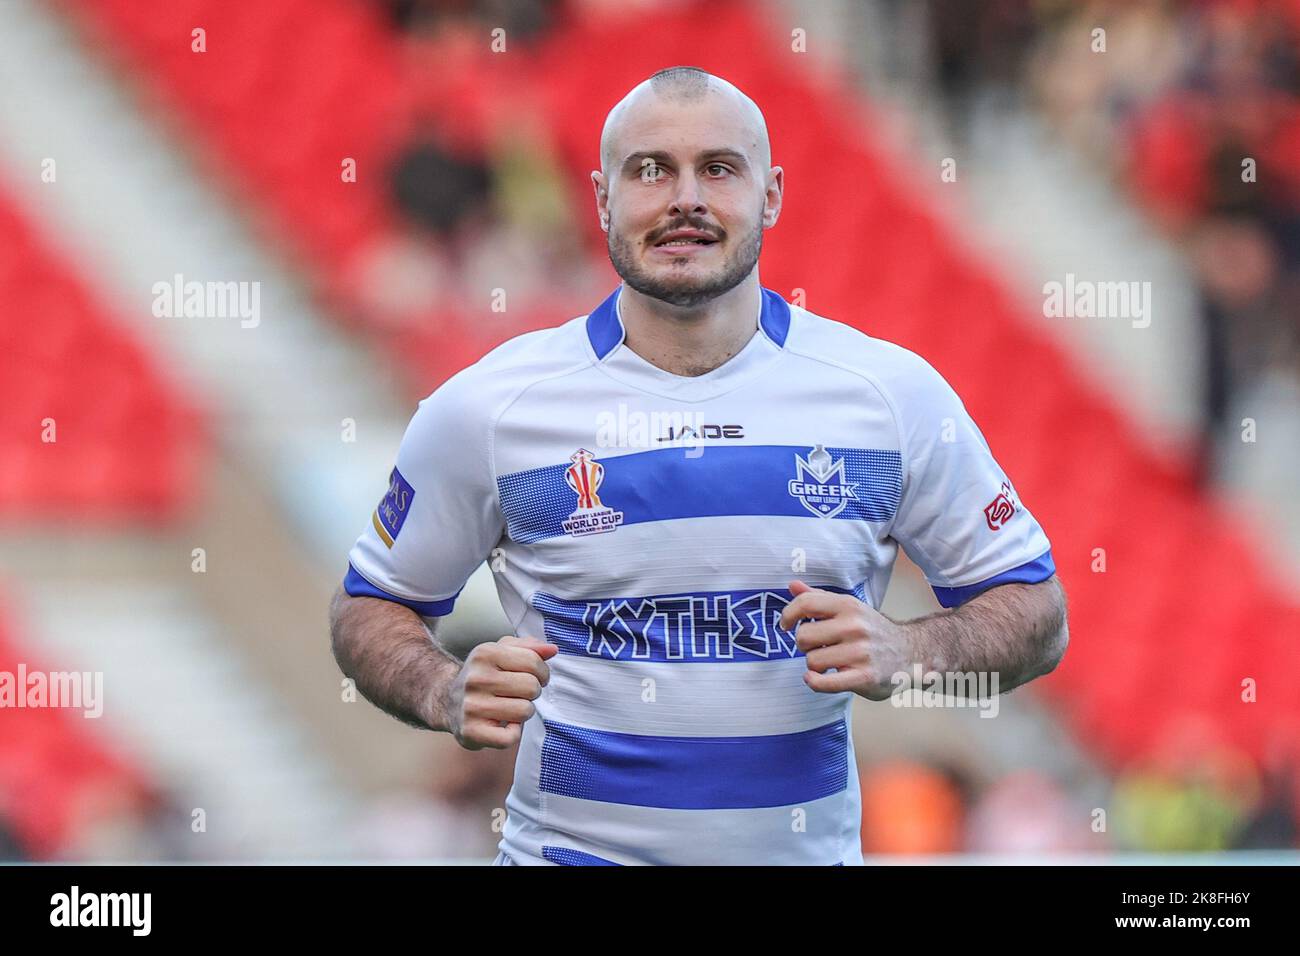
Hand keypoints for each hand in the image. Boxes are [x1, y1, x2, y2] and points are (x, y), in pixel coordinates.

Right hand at [442, 635, 556, 749]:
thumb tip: (552, 650)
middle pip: (531, 687)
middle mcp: (476, 678)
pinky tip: (501, 725)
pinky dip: (512, 734)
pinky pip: (510, 737)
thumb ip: (530, 647)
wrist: (447, 701)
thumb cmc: (484, 675)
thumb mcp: (502, 652)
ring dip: (523, 712)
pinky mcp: (470, 731)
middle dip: (532, 692)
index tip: (533, 677)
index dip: (542, 672)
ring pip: (524, 711)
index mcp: (485, 653)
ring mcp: (471, 706)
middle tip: (518, 694)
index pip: (533, 662)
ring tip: (508, 708)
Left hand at [779, 580, 911, 700]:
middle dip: (805, 645)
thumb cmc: (872, 631)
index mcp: (848, 605)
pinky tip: (815, 678)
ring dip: (814, 665)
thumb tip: (792, 586)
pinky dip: (814, 682)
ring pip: (812, 661)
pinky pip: (824, 683)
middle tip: (818, 647)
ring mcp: (859, 652)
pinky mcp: (863, 677)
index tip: (785, 625)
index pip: (805, 603)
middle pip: (803, 636)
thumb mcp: (849, 608)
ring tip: (829, 662)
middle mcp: (854, 626)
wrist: (911, 653)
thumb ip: (819, 598)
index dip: (788, 615)